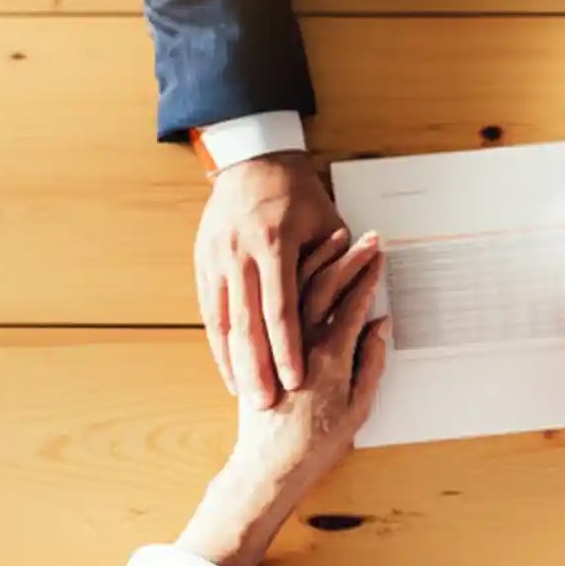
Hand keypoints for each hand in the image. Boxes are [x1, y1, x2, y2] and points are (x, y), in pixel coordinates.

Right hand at [195, 151, 343, 408]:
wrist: (253, 160)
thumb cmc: (298, 191)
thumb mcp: (327, 220)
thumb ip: (340, 263)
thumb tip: (360, 300)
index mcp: (275, 245)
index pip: (281, 309)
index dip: (287, 348)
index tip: (294, 380)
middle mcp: (242, 254)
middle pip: (248, 323)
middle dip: (256, 368)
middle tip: (264, 405)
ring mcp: (218, 260)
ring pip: (224, 321)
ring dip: (233, 362)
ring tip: (244, 396)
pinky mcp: (204, 264)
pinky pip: (210, 312)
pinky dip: (218, 344)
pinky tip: (228, 368)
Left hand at [231, 230, 387, 480]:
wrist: (266, 468)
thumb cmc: (314, 446)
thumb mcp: (358, 410)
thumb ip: (371, 363)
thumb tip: (379, 326)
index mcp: (328, 357)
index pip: (352, 304)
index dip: (368, 277)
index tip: (380, 257)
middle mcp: (300, 343)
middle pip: (325, 287)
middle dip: (350, 259)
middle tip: (369, 241)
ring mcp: (278, 342)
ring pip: (296, 288)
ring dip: (320, 261)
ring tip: (336, 239)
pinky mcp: (263, 346)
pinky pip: (275, 302)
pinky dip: (292, 280)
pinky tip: (303, 265)